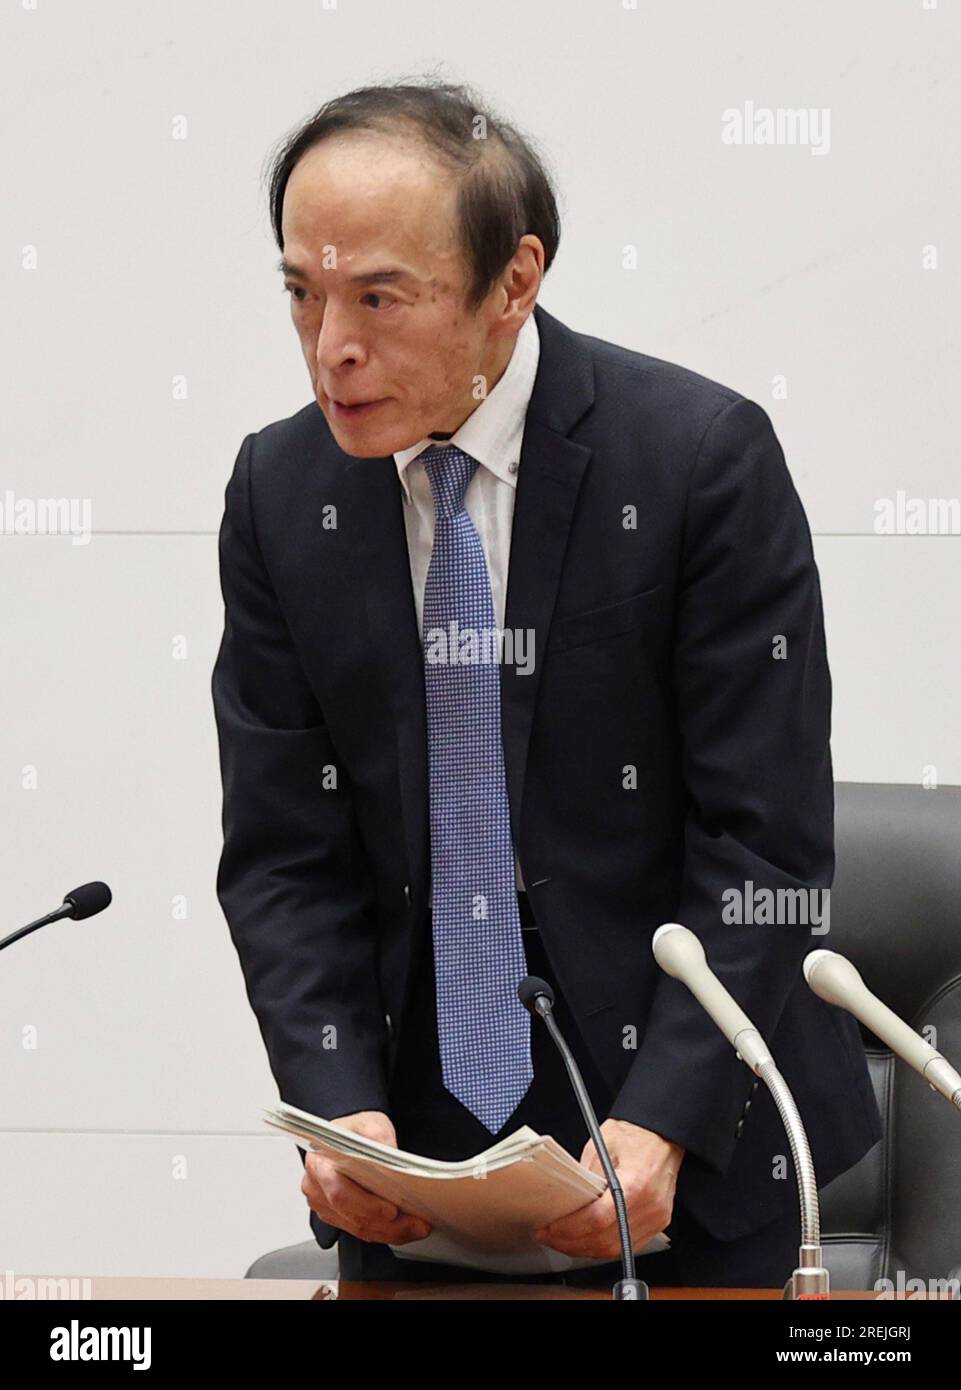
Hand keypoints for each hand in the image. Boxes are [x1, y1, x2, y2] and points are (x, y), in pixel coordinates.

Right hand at [301, 1110, 431, 1245]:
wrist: (349, 1137)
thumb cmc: (354, 1131)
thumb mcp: (369, 1122)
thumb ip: (377, 1134)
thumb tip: (390, 1150)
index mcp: (320, 1164)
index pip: (340, 1193)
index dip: (367, 1206)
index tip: (393, 1211)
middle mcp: (316, 1188)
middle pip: (352, 1217)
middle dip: (388, 1225)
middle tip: (416, 1224)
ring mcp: (324, 1205)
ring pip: (358, 1228)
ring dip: (390, 1232)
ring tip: (416, 1227)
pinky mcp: (336, 1216)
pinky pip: (360, 1230)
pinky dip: (384, 1231)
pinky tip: (402, 1227)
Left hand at [532, 1119, 684, 1260]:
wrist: (663, 1135)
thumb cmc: (635, 1135)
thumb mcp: (602, 1144)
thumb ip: (585, 1174)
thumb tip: (566, 1200)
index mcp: (635, 1183)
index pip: (598, 1219)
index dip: (570, 1228)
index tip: (550, 1228)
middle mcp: (649, 1206)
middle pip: (605, 1240)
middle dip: (571, 1243)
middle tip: (549, 1236)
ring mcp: (656, 1218)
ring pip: (615, 1249)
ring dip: (585, 1249)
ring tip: (563, 1240)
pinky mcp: (657, 1223)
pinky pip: (627, 1245)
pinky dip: (603, 1247)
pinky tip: (586, 1240)